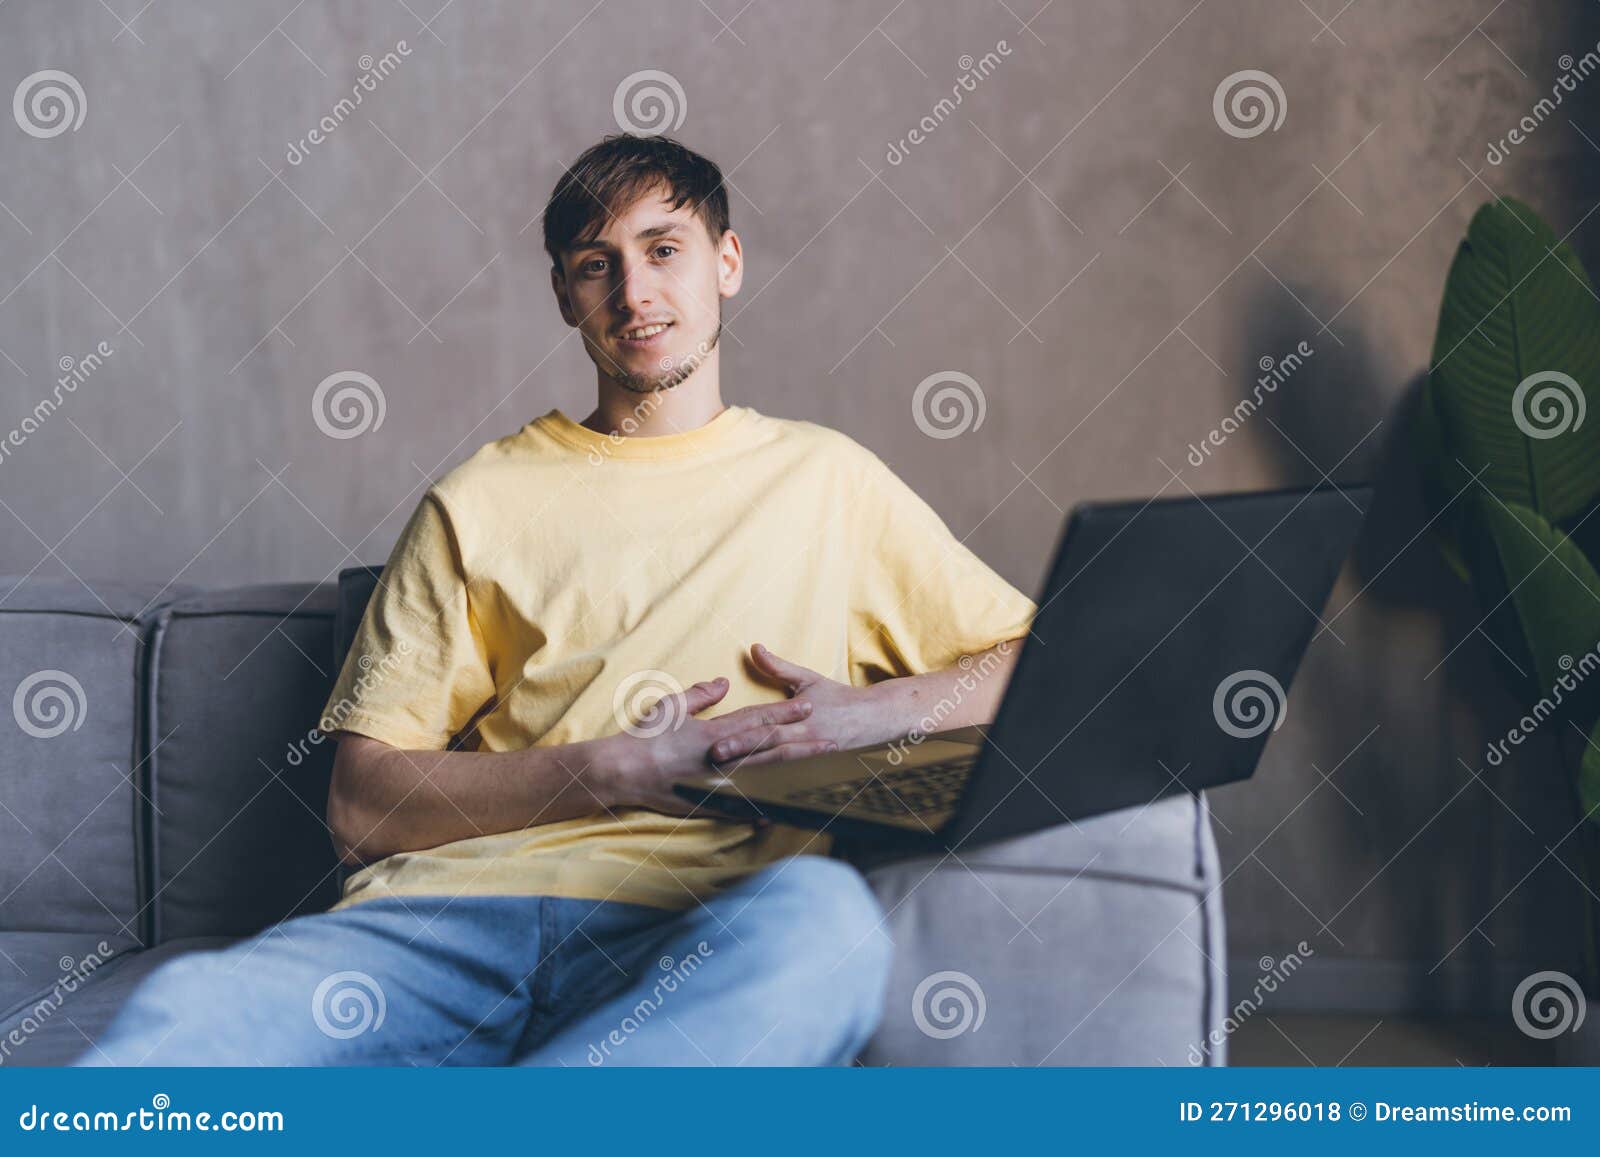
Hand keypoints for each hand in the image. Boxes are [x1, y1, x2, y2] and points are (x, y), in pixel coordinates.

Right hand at [597, 676, 839, 814]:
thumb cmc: (644, 736)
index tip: (808, 708)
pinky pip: (737, 809)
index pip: (757, 720)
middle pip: (769, 750)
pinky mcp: (705, 803)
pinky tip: (777, 813)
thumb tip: (722, 681)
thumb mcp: (671, 705)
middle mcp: (721, 758)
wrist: (620, 771)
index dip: (784, 714)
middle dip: (802, 745)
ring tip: (817, 774)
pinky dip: (757, 810)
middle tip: (831, 742)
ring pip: (761, 778)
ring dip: (790, 775)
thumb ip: (700, 694)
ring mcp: (716, 783)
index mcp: (714, 733)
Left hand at [706, 644, 898, 768]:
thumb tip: (754, 647)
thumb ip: (778, 667)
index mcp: (800, 713)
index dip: (741, 729)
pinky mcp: (812, 765)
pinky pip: (785, 773)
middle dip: (741, 750)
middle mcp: (804, 735)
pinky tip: (748, 786)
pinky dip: (767, 779)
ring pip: (774, 762)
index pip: (766, 721)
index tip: (716, 737)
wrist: (874, 718)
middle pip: (768, 744)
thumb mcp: (808, 678)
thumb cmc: (837, 696)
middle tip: (715, 755)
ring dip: (749, 767)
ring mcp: (808, 752)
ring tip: (725, 773)